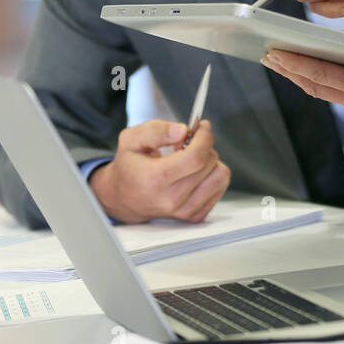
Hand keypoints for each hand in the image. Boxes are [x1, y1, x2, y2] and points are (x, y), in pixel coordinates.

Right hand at [88, 119, 230, 222]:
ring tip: (191, 159)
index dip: (204, 137)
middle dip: (204, 145)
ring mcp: (184, 210)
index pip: (196, 157)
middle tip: (188, 143)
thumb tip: (182, 131)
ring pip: (220, 176)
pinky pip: (219, 188)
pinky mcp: (194, 216)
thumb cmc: (129, 168)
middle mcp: (172, 199)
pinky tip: (194, 172)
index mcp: (156, 179)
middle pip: (209, 163)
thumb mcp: (131, 140)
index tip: (202, 126)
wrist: (124, 198)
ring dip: (210, 161)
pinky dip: (211, 175)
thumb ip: (156, 131)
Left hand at [262, 35, 343, 117]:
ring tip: (282, 63)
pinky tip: (311, 72)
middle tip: (268, 56)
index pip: (321, 73)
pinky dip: (322, 83)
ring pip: (326, 93)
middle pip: (318, 86)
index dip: (294, 63)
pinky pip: (340, 95)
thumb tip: (339, 42)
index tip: (274, 52)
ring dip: (302, 79)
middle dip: (290, 71)